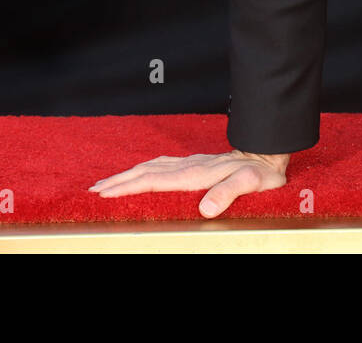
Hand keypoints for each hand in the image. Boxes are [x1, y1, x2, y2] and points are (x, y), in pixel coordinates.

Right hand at [89, 150, 290, 217]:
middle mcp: (189, 166)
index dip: (128, 188)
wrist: (268, 151)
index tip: (105, 194)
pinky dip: (143, 169)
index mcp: (196, 174)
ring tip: (106, 183)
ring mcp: (191, 162)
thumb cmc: (262, 172)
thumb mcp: (252, 184)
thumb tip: (205, 209)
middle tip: (93, 191)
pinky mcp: (195, 162)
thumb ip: (229, 193)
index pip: (154, 181)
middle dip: (118, 181)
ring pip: (151, 166)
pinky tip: (139, 172)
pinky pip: (162, 164)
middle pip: (146, 172)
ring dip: (127, 174)